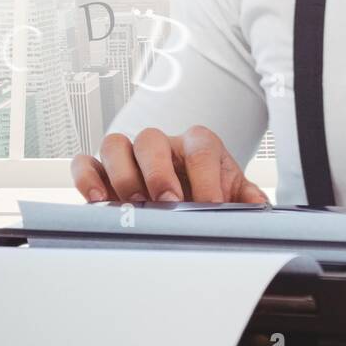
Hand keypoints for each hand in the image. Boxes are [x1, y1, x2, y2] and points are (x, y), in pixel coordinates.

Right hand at [70, 126, 268, 203]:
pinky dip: (87, 178)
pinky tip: (99, 202)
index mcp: (198, 144)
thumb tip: (258, 206)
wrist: (191, 194)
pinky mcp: (104, 170)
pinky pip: (86, 162)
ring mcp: (131, 154)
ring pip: (115, 144)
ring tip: (133, 205)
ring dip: (122, 174)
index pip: (200, 148)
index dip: (205, 177)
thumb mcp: (234, 192)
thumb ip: (248, 197)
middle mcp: (162, 144)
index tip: (209, 205)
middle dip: (158, 172)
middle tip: (167, 203)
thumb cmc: (210, 189)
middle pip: (150, 139)